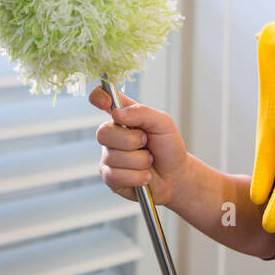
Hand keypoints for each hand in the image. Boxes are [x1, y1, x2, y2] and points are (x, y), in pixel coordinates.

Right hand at [89, 85, 187, 207]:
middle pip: (103, 132)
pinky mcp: (110, 177)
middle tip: (146, 143)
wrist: (175, 175)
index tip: (106, 104)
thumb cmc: (168, 146)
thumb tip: (116, 114)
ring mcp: (108, 156)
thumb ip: (142, 113)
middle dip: (131, 140)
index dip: (98, 97)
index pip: (101, 98)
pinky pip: (115, 176)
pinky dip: (136, 176)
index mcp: (123, 115)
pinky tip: (144, 175)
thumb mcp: (163, 123)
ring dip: (139, 161)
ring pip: (113, 157)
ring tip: (148, 161)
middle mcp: (112, 134)